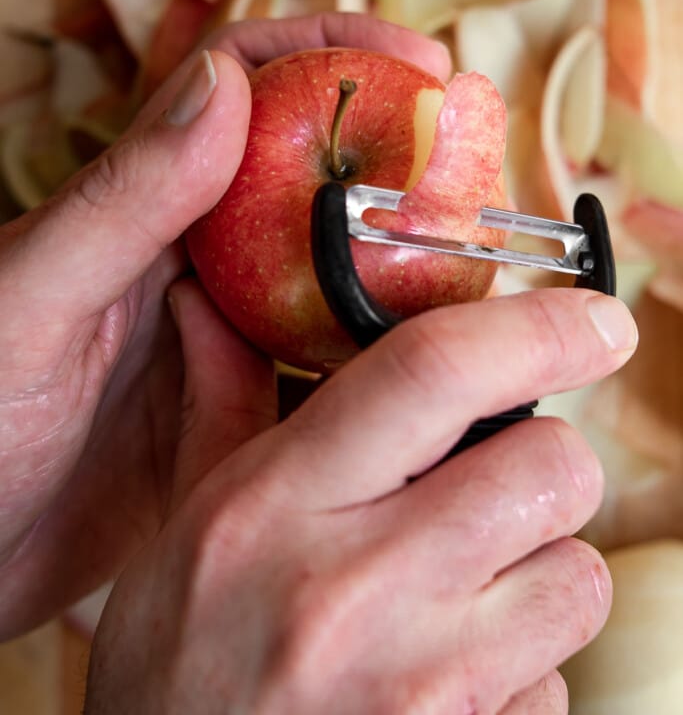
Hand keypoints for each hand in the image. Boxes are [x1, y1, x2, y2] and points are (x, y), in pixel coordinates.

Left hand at [0, 12, 450, 638]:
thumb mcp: (33, 298)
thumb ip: (125, 195)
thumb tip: (226, 79)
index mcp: (145, 199)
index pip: (250, 82)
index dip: (339, 51)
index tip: (425, 65)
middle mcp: (196, 251)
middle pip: (318, 175)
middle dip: (400, 162)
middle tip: (475, 182)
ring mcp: (224, 331)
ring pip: (337, 274)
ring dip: (403, 269)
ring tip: (473, 281)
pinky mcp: (241, 408)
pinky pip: (328, 374)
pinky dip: (378, 369)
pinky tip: (423, 380)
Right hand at [85, 280, 637, 713]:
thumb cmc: (175, 666)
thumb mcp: (184, 522)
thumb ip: (223, 401)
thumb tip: (204, 301)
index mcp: (279, 503)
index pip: (434, 372)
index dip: (538, 329)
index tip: (595, 320)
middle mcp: (358, 590)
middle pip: (552, 468)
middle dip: (545, 461)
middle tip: (489, 483)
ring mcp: (422, 687)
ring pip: (577, 577)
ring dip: (541, 570)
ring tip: (461, 590)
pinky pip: (557, 684)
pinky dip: (522, 667)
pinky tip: (446, 674)